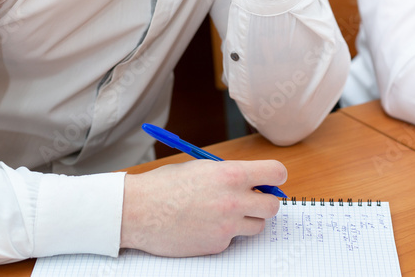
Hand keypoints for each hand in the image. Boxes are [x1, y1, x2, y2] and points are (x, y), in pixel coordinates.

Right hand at [120, 159, 286, 256]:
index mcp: (231, 174)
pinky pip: (233, 240)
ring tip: (224, 213)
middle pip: (273, 205)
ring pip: (257, 226)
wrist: (138, 212)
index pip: (276, 173)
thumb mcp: (202, 168)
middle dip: (265, 202)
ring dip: (247, 220)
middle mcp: (234, 200)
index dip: (275, 177)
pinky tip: (204, 226)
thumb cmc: (165, 186)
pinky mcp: (217, 245)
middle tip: (251, 200)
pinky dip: (224, 234)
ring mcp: (227, 226)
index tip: (270, 180)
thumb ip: (230, 174)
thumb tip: (253, 180)